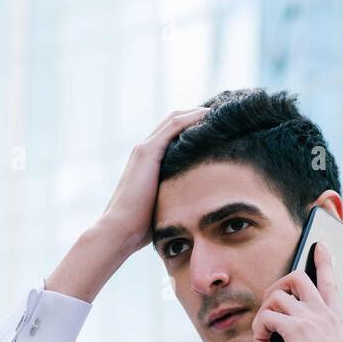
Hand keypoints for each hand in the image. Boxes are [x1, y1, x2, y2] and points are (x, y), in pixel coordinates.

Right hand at [101, 106, 211, 255]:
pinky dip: (191, 119)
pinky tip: (209, 116)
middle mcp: (145, 150)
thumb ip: (175, 197)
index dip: (193, 127)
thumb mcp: (164, 205)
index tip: (216, 127)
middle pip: (174, 122)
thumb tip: (196, 207)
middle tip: (222, 114)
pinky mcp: (147, 152)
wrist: (120, 230)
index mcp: (148, 161)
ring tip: (220, 111)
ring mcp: (145, 149)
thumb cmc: (141, 227)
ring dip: (197, 113)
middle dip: (197, 115)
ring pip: (175, 120)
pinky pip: (173, 127)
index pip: (172, 135)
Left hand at [251, 241, 342, 341]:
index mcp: (335, 317)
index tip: (319, 245)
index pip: (331, 280)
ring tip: (266, 340)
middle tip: (270, 313)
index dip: (323, 260)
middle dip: (275, 288)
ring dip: (262, 319)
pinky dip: (259, 337)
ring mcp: (310, 318)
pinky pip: (265, 319)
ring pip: (274, 297)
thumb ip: (325, 338)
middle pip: (296, 277)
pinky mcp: (296, 330)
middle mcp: (324, 312)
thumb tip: (303, 337)